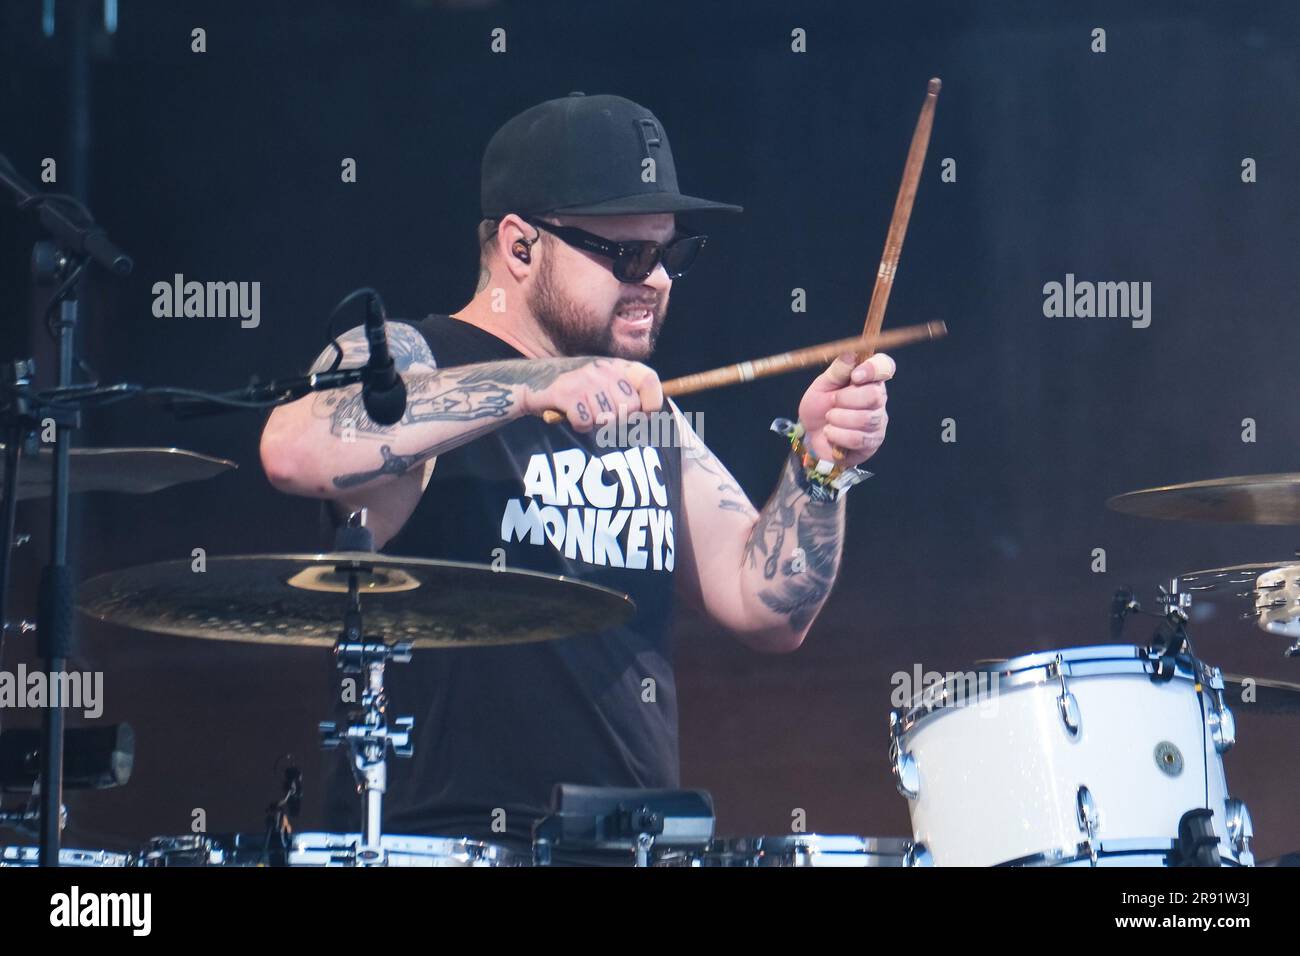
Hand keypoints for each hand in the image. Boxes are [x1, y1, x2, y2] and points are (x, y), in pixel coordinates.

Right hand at [522, 357, 663, 431]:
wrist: (531, 384)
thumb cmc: (574, 390)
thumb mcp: (602, 384)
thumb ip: (624, 394)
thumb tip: (649, 415)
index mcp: (616, 365)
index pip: (649, 379)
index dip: (653, 402)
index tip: (645, 415)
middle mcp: (603, 368)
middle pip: (629, 408)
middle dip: (618, 420)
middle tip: (601, 416)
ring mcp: (585, 379)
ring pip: (607, 419)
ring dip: (595, 423)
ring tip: (583, 411)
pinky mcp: (567, 393)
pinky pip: (586, 422)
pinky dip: (579, 425)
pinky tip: (570, 415)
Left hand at [797, 352, 893, 466]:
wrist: (812, 434)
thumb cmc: (819, 406)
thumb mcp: (822, 385)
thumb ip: (836, 372)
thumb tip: (850, 355)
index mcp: (868, 378)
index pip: (884, 366)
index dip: (873, 369)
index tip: (855, 376)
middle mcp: (878, 398)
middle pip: (874, 395)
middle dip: (845, 399)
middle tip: (832, 402)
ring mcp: (878, 420)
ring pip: (865, 419)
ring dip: (838, 418)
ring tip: (829, 418)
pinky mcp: (872, 441)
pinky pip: (858, 438)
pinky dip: (837, 435)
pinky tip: (831, 433)